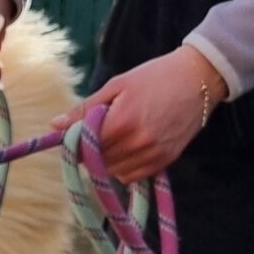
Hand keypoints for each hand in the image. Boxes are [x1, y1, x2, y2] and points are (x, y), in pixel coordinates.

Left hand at [52, 46, 227, 184]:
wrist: (199, 78)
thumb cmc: (154, 77)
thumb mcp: (116, 86)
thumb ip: (84, 109)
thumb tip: (53, 126)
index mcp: (122, 123)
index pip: (84, 148)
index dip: (75, 142)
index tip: (75, 133)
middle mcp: (138, 144)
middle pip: (97, 162)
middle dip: (91, 151)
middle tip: (99, 132)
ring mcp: (153, 155)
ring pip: (113, 172)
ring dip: (107, 160)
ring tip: (118, 136)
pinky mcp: (165, 161)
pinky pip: (132, 176)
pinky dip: (125, 166)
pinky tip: (130, 147)